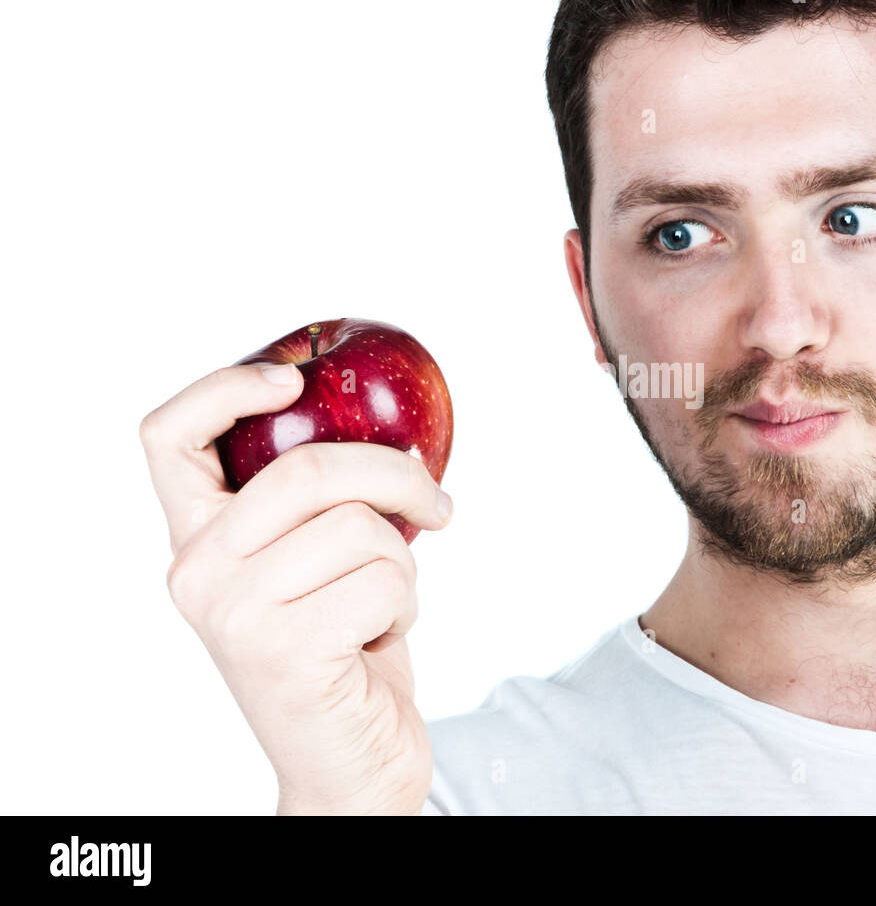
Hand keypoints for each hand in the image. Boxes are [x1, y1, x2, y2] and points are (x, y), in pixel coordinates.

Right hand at [139, 363, 451, 813]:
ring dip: (400, 564)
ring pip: (362, 528)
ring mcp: (236, 613)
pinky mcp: (286, 650)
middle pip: (307, 470)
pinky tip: (375, 641)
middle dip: (395, 475)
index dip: (224, 389)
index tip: (292, 382)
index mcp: (196, 543)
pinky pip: (387, 580)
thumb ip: (321, 508)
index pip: (168, 439)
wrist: (347, 765)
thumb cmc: (341, 654)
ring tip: (376, 608)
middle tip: (437, 505)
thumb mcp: (316, 568)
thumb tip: (396, 443)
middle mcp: (197, 574)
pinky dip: (405, 606)